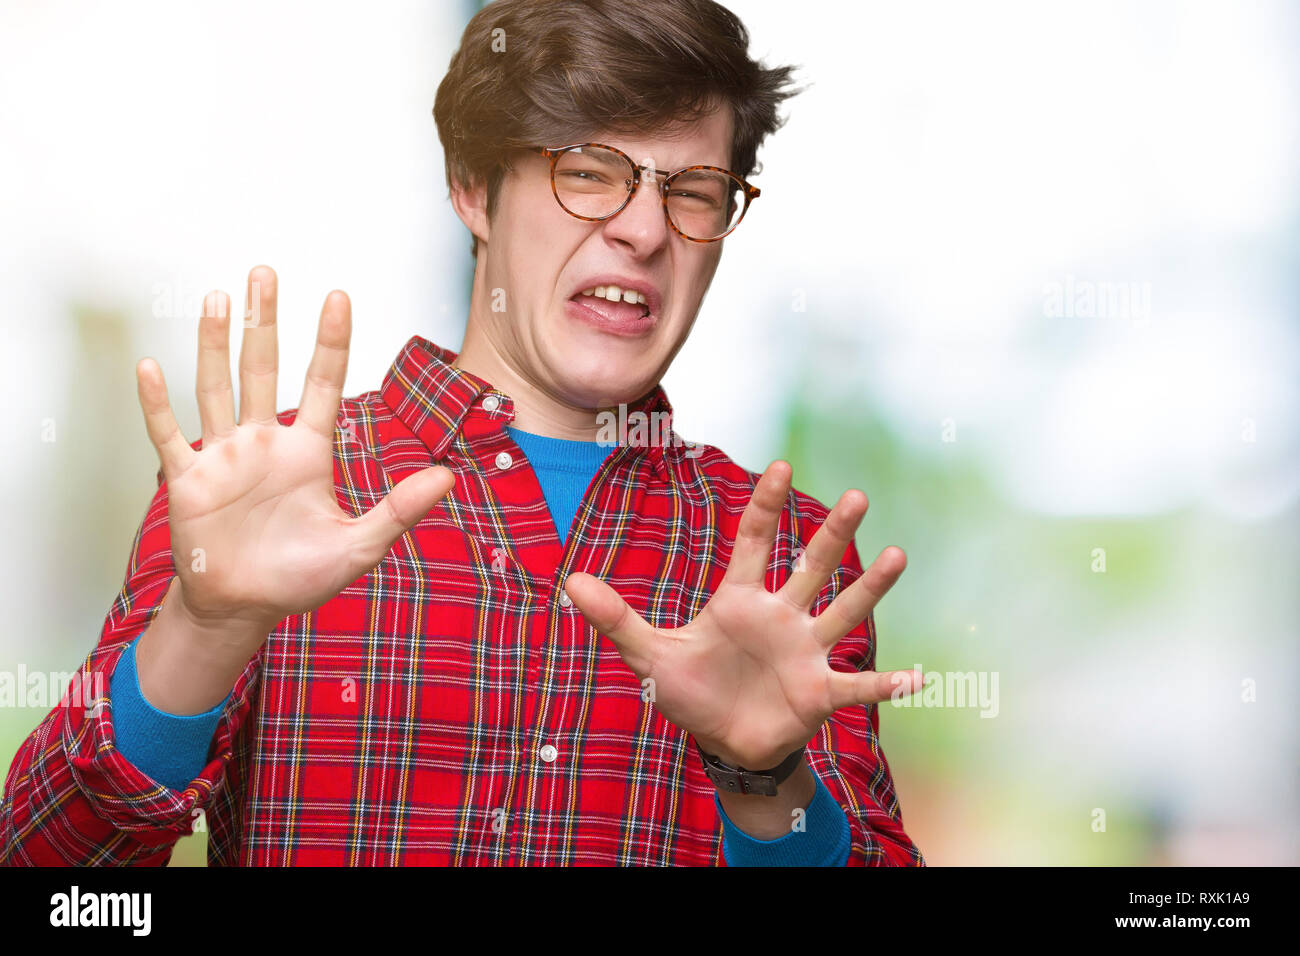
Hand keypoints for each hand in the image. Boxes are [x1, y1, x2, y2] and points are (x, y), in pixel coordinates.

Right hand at [135, 265, 454, 654]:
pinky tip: (151, 366)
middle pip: (263, 368)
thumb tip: (448, 477)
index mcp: (308, 451)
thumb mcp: (360, 546)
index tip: (338, 295)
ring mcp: (223, 457)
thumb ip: (400, 509)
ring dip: (216, 345)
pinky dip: (158, 403)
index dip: (331, 341)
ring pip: (216, 388)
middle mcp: (264, 443)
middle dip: (266, 322)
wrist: (245, 609)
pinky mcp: (188, 481)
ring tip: (221, 299)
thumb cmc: (299, 577)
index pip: (322, 383)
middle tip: (266, 272)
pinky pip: (168, 435)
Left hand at [564, 460, 919, 771]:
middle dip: (832, 533)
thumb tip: (569, 581)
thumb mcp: (649, 655)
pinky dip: (887, 682)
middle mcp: (781, 616)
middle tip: (856, 496)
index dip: (767, 505)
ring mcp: (806, 652)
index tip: (779, 466)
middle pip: (810, 565)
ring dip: (870, 587)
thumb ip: (616, 618)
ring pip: (844, 611)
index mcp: (740, 600)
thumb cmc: (690, 692)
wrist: (723, 744)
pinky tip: (921, 677)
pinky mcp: (820, 692)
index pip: (755, 542)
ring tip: (899, 555)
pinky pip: (859, 684)